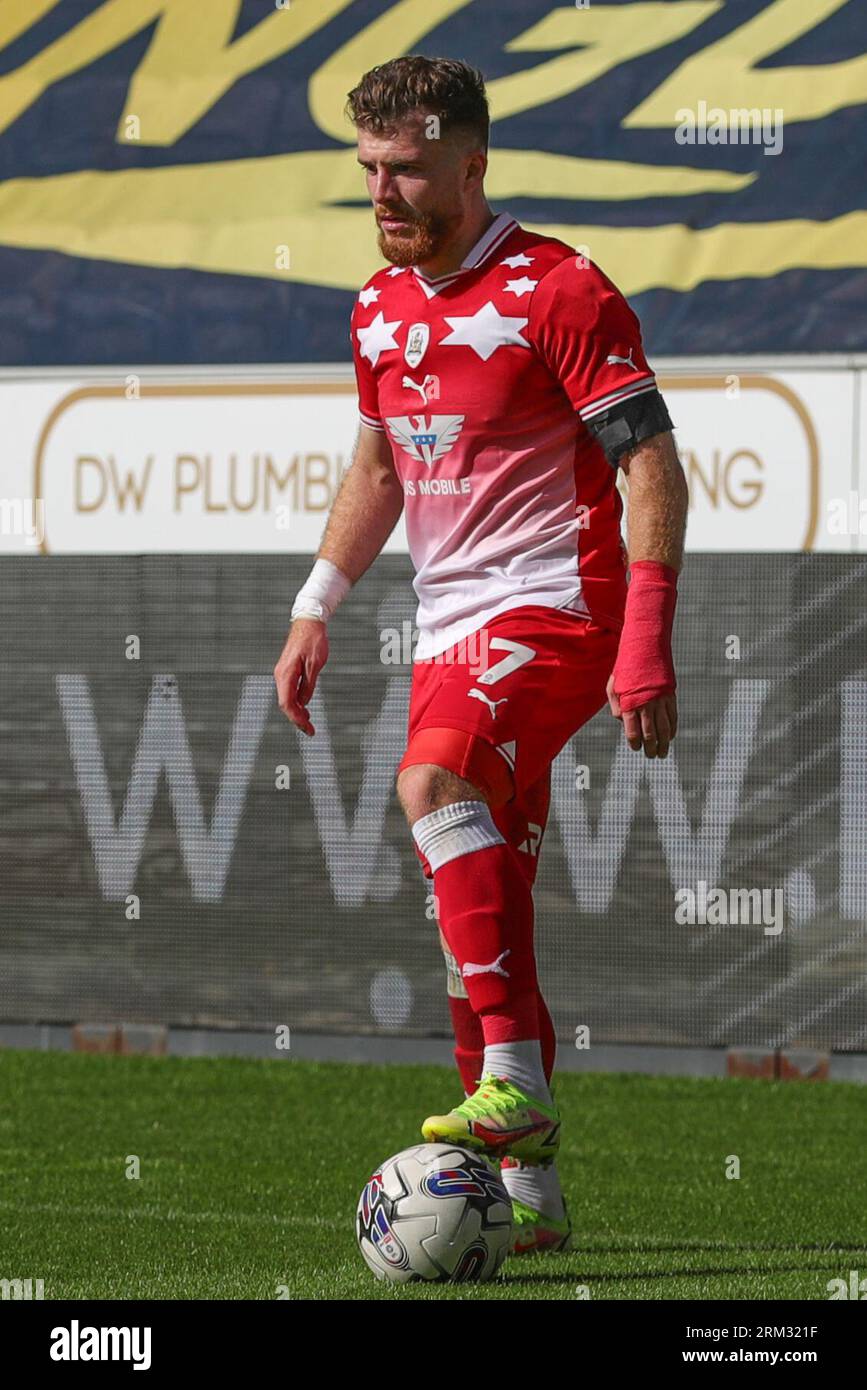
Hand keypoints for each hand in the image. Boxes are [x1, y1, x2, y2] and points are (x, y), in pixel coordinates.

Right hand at [274, 619, 328, 735]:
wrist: (308, 623)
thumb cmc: (313, 641)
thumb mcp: (316, 664)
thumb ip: (309, 685)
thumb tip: (304, 703)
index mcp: (286, 674)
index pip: (287, 703)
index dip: (296, 718)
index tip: (307, 728)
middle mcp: (281, 675)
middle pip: (286, 704)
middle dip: (297, 719)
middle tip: (310, 731)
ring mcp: (283, 673)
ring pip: (287, 699)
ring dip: (297, 712)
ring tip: (309, 723)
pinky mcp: (287, 671)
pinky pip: (289, 691)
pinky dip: (297, 702)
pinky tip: (305, 708)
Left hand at [606, 675, 676, 757]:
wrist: (645, 650)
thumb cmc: (625, 669)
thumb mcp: (613, 687)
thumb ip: (617, 706)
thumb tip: (623, 722)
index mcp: (630, 704)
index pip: (633, 732)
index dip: (635, 743)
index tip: (636, 748)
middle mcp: (646, 704)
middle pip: (649, 734)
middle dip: (650, 748)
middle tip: (650, 756)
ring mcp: (660, 701)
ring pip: (664, 728)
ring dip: (663, 743)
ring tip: (662, 753)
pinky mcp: (670, 696)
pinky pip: (673, 717)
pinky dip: (672, 729)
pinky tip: (670, 737)